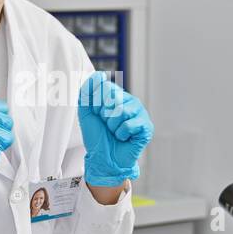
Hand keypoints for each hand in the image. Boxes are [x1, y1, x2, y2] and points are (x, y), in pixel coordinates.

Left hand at [77, 72, 152, 186]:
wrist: (103, 159)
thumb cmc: (96, 136)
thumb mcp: (86, 111)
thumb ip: (87, 91)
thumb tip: (99, 74)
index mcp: (118, 96)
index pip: (105, 87)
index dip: (96, 104)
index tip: (98, 115)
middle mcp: (130, 102)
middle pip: (113, 98)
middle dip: (104, 115)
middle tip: (108, 126)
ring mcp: (140, 113)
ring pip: (121, 111)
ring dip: (112, 126)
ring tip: (115, 132)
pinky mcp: (146, 127)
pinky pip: (128, 124)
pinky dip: (121, 134)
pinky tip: (124, 138)